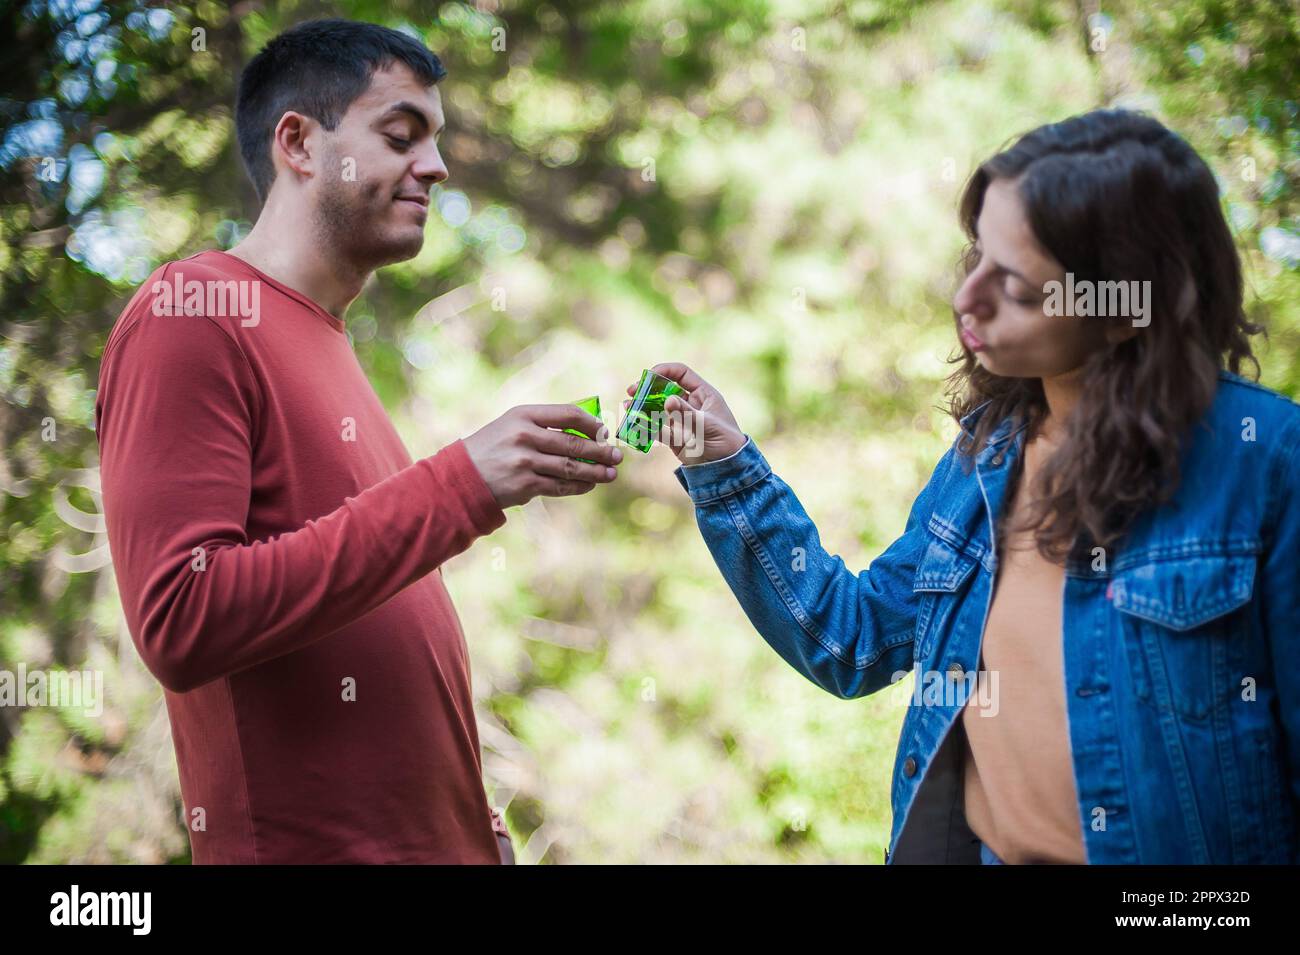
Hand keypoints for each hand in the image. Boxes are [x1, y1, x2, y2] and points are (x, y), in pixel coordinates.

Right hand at [462, 404, 621, 508]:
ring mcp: (525, 461)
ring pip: (571, 467)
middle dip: (601, 450)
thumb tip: (587, 431)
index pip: (569, 413)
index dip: (592, 424)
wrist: (462, 476)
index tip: (605, 432)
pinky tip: (590, 485)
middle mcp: (525, 435)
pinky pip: (561, 486)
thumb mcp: (512, 425)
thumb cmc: (493, 447)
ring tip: (611, 474)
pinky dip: (579, 486)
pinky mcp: (525, 485)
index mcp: (523, 414)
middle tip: (617, 456)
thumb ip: (544, 424)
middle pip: (574, 442)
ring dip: (596, 471)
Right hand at [623, 362, 746, 465]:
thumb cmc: (725, 442)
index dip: (664, 371)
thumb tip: (667, 400)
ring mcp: (681, 420)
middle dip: (647, 389)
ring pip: (657, 408)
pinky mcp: (674, 437)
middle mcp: (690, 403)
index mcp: (703, 394)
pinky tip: (634, 425)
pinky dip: (645, 426)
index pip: (681, 373)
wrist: (727, 469)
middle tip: (632, 391)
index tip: (648, 375)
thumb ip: (686, 413)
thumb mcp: (707, 425)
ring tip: (628, 408)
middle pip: (664, 389)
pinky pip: (656, 428)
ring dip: (642, 406)